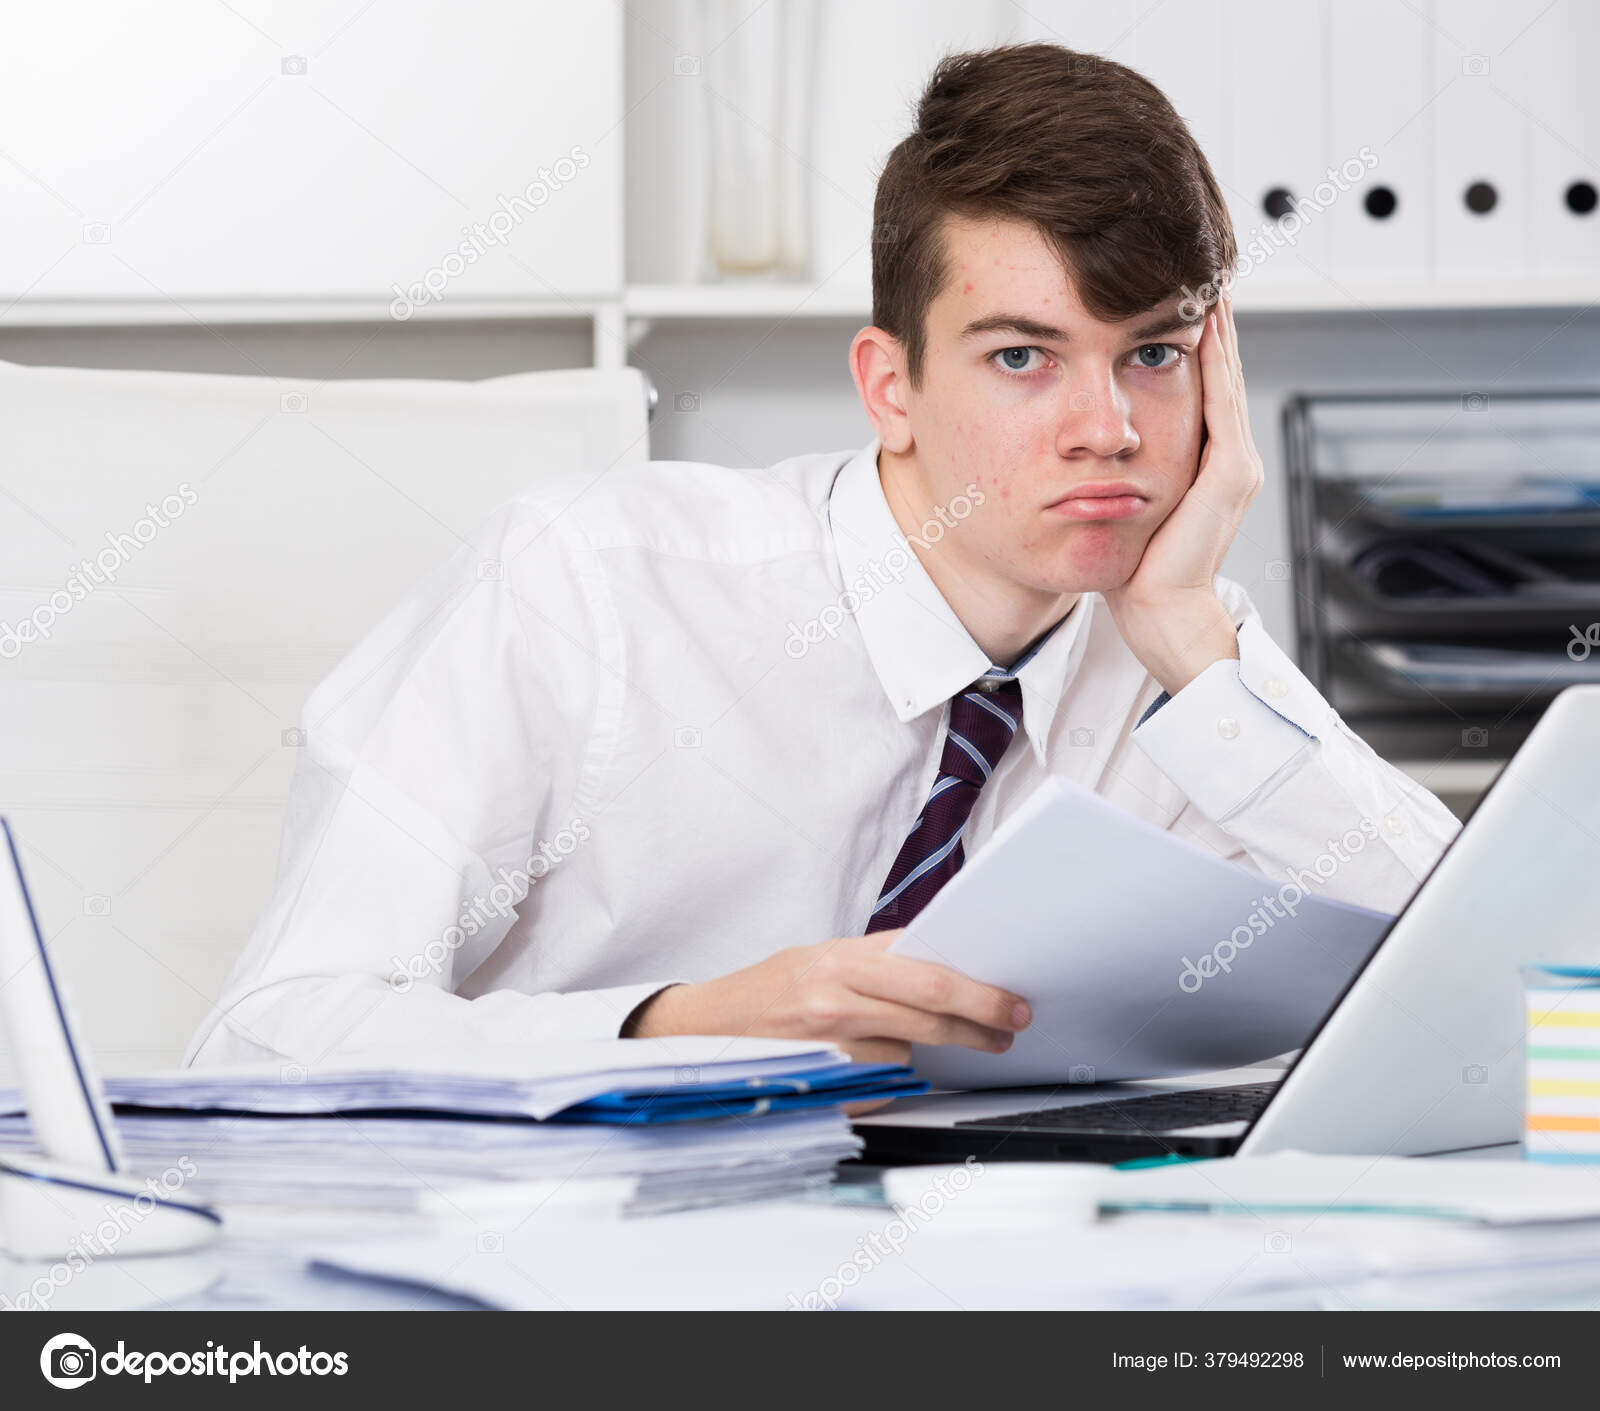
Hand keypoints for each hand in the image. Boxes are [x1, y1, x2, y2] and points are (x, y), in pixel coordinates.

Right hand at [622, 930, 1029, 1068]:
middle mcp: (834, 997)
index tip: (1009, 1000)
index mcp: (840, 958)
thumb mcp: (820, 957)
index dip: (978, 991)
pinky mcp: (820, 1082)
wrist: (705, 1027)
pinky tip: (868, 1059)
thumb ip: (877, 962)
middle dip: (980, 1023)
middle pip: (930, 1013)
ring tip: (922, 1041)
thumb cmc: (769, 990)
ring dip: (921, 1050)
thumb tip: (945, 965)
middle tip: (1007, 1030)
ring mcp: (826, 1043)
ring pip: (906, 1051)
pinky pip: (878, 1082)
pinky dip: (885, 1073)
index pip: (928, 973)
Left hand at [1101, 288, 1261, 694]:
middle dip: (1201, 312)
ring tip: (1200, 270)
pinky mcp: (1228, 474)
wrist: (1161, 620)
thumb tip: (1076, 441)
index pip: (1195, 381)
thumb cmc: (1136, 575)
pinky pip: (1222, 401)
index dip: (1182, 332)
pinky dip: (1214, 358)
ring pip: (1223, 373)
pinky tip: (1202, 319)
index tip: (1164, 286)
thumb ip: (1111, 469)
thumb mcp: (1120, 508)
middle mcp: (1224, 456)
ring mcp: (1232, 463)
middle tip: (1189, 257)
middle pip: (1215, 366)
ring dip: (1214, 321)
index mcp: (1200, 462)